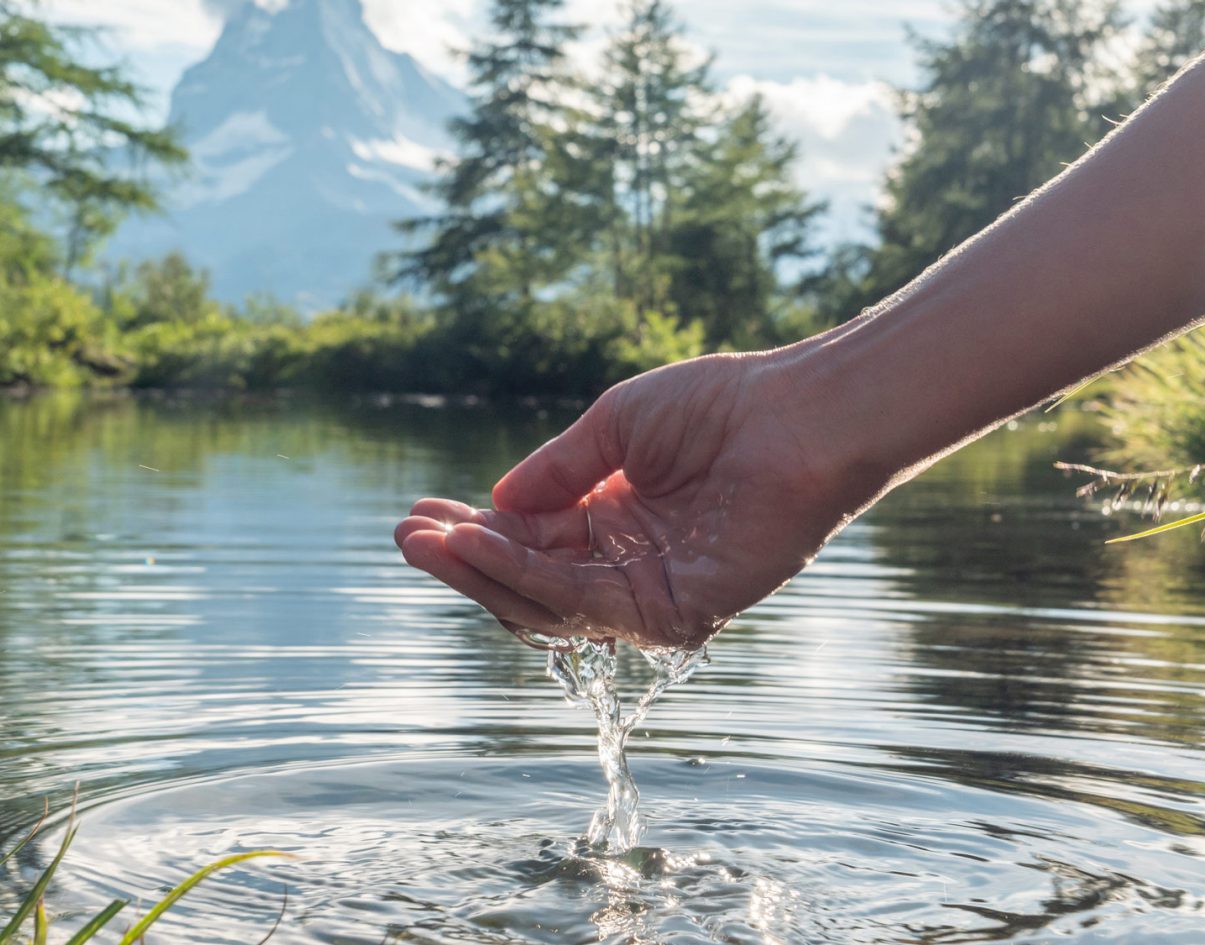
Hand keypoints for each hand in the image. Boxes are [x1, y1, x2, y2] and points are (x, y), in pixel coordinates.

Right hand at [395, 352, 882, 649]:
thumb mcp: (613, 429)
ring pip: (549, 603)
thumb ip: (556, 472)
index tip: (416, 517)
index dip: (472, 535)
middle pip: (530, 583)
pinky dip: (532, 578)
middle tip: (404, 537)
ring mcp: (654, 593)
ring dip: (483, 573)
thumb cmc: (720, 407)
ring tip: (428, 542)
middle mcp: (629, 566)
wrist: (800, 413)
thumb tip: (493, 506)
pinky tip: (484, 545)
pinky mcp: (682, 610)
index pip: (529, 545)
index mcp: (615, 522)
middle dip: (464, 561)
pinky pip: (591, 605)